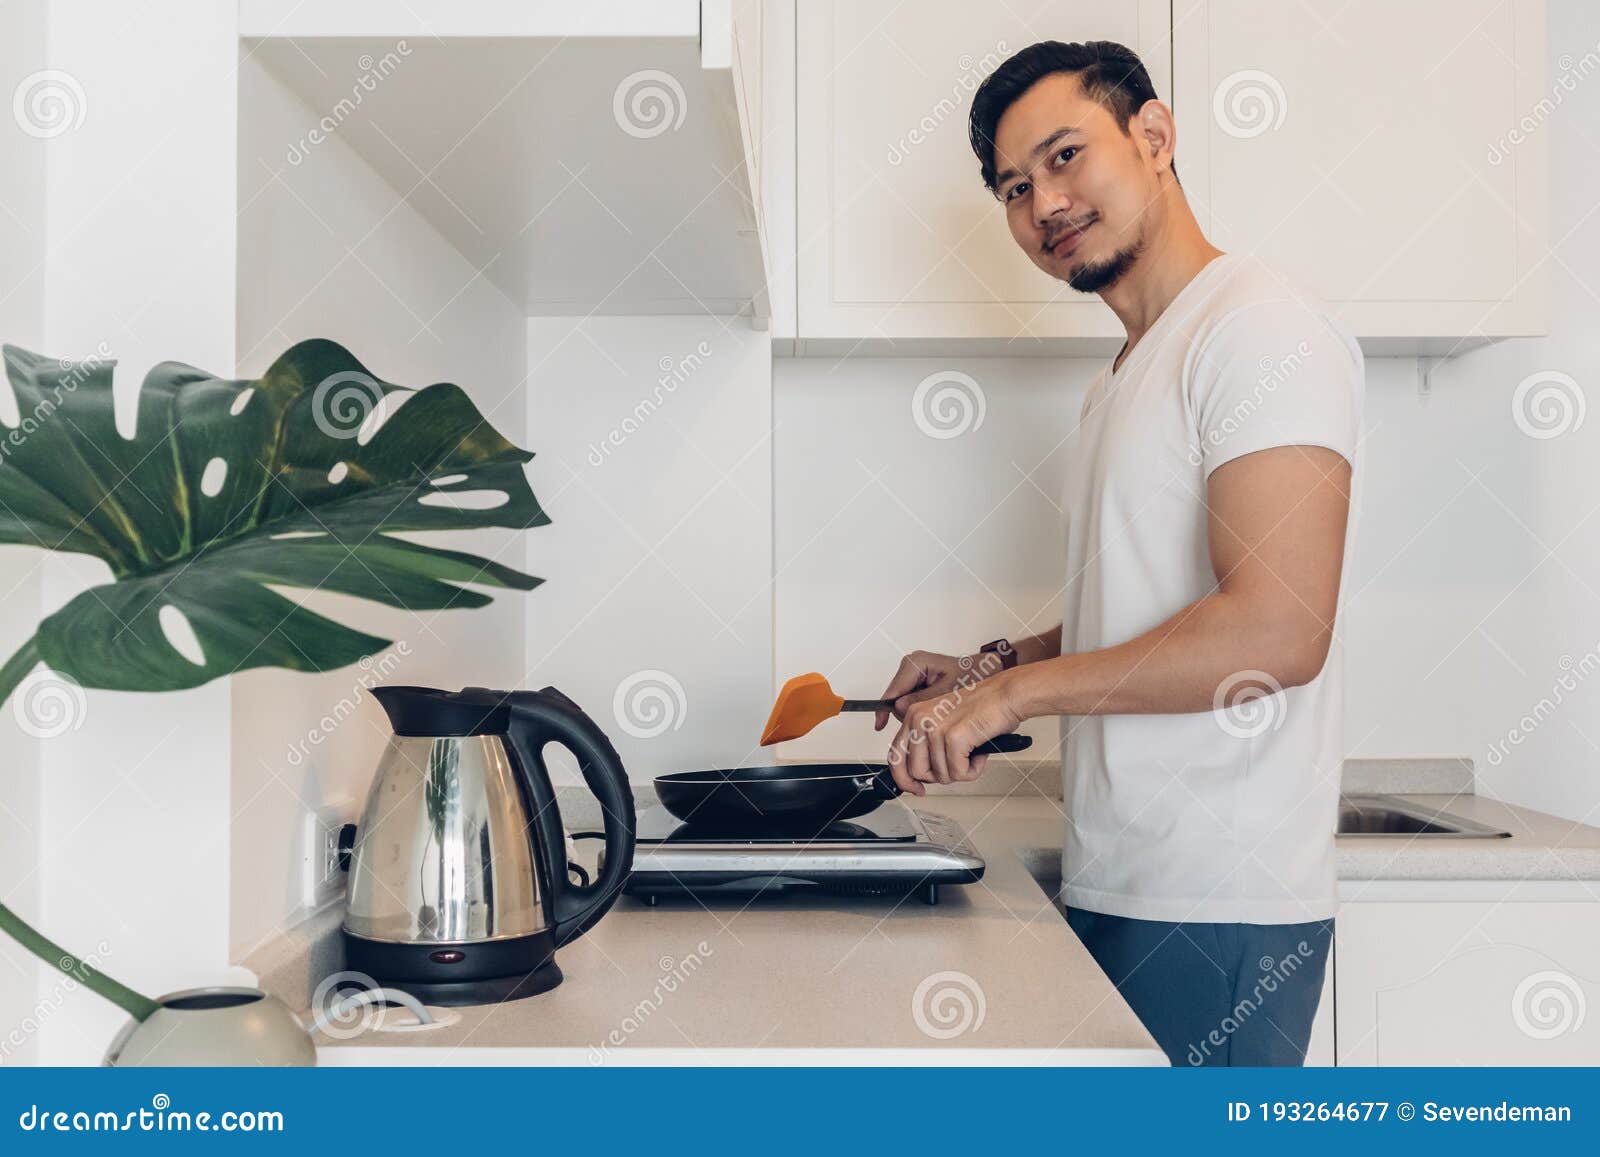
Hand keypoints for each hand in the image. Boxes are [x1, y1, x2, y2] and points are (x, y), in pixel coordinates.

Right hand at [874, 649, 1006, 730]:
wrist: (990, 672)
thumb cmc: (975, 675)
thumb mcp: (949, 690)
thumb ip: (923, 700)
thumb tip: (899, 709)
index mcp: (916, 664)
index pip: (892, 690)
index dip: (885, 710)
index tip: (880, 726)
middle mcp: (913, 669)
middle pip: (896, 701)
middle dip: (908, 720)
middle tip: (925, 733)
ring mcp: (916, 679)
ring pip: (903, 707)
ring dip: (916, 722)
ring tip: (936, 727)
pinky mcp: (921, 688)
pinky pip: (912, 706)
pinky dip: (921, 719)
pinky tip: (933, 726)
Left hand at [885, 671, 1023, 795]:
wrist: (1006, 695)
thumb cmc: (982, 708)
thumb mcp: (943, 723)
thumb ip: (926, 745)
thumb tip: (919, 776)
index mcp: (913, 715)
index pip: (895, 756)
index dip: (905, 779)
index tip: (916, 788)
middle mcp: (919, 719)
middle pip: (915, 771)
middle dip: (938, 777)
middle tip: (955, 768)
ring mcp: (935, 728)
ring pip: (940, 776)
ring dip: (961, 772)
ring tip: (973, 754)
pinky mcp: (953, 737)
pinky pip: (958, 773)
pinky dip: (973, 771)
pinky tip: (979, 755)